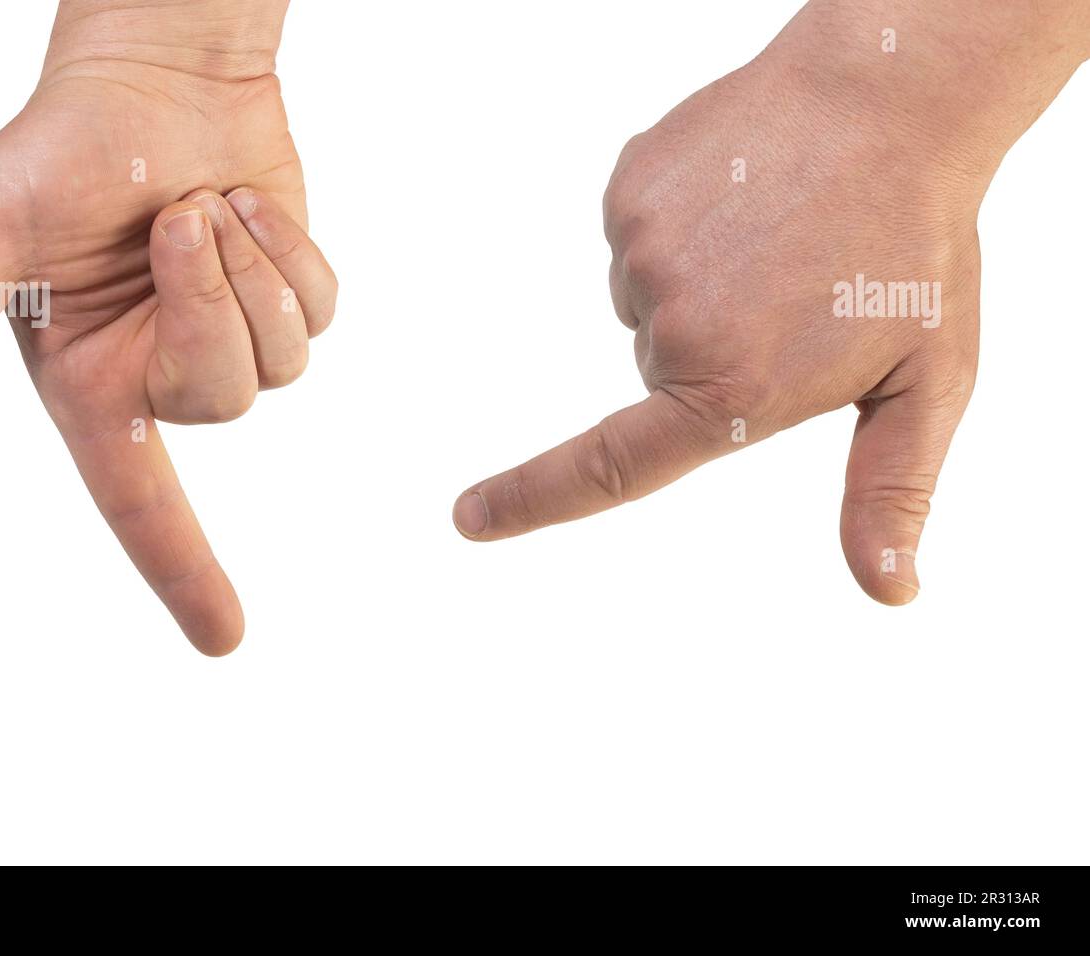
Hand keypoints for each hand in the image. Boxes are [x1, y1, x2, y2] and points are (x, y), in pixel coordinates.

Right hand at [0, 0, 336, 654]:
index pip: (139, 502)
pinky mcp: (287, 302)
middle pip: (226, 400)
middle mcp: (162, 376)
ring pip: (283, 357)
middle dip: (207, 297)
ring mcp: (231, 341)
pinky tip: (243, 207)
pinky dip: (287, 247)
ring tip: (200, 207)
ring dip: (246, 262)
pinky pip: (319, 308)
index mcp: (91, 385)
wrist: (153, 80)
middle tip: (175, 220)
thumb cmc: (59, 150)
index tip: (226, 640)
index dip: (181, 573)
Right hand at [453, 1, 1087, 603]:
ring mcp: (644, 248)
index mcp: (732, 386)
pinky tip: (740, 195)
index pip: (609, 467)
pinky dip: (680, 226)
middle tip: (791, 295)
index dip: (530, 499)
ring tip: (773, 234)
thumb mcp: (925, 381)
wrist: (893, 97)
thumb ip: (890, 492)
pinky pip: (637, 236)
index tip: (467, 520)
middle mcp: (673, 324)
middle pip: (656, 370)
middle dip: (710, 350)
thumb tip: (891, 593)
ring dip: (698, 282)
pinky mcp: (630, 190)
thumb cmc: (918, 247)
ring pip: (646, 300)